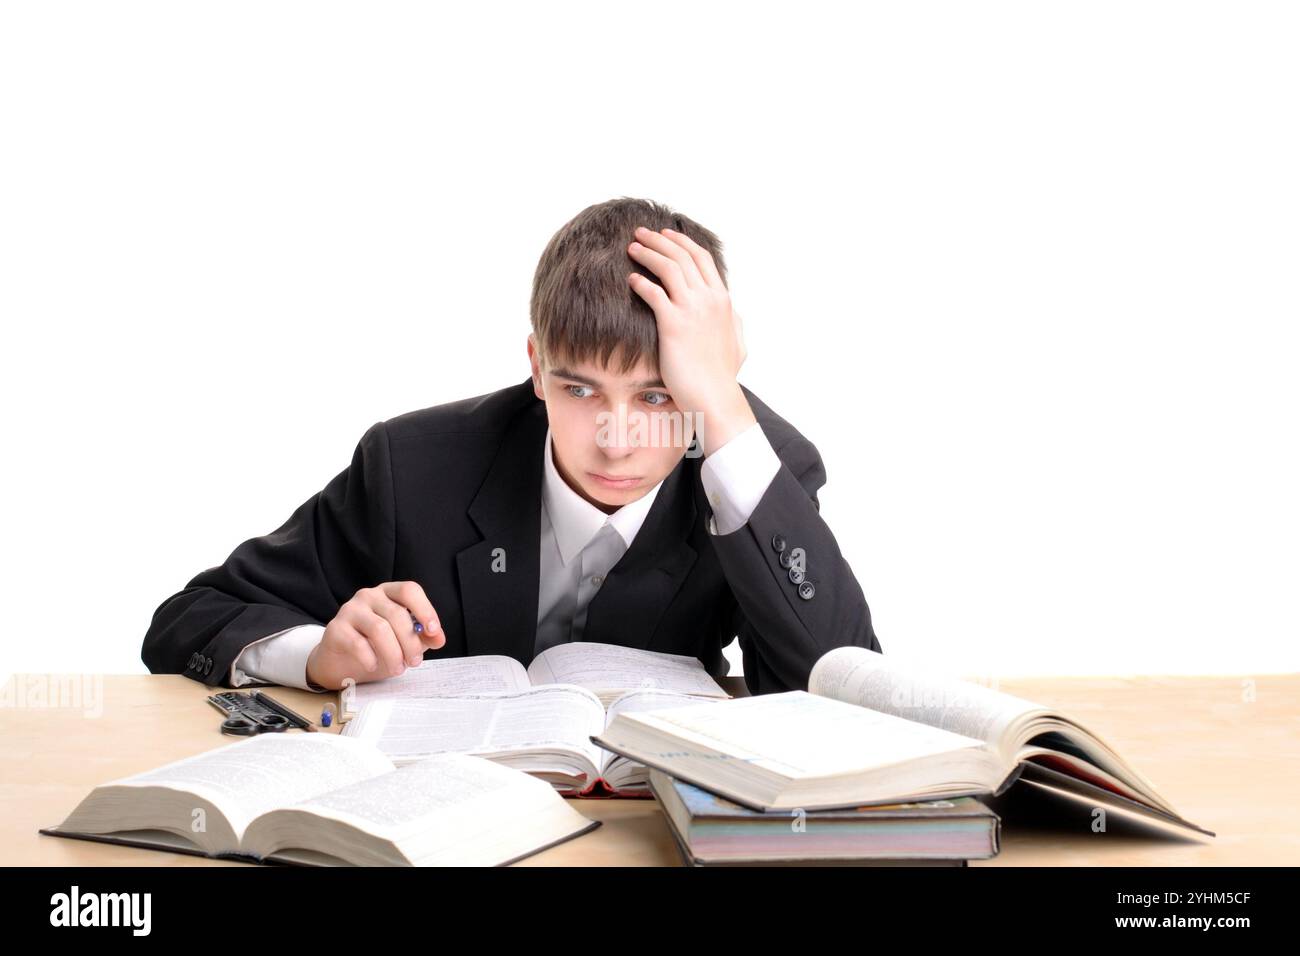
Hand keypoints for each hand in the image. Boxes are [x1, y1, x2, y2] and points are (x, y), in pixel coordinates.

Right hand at [306, 582, 445, 689]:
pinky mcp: (336, 628)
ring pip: (379, 629)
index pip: (409, 590)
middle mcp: (368, 596)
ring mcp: (350, 610)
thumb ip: (422, 637)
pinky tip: (374, 666)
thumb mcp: (404, 641)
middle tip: (415, 662)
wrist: (339, 662)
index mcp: (388, 593)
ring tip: (398, 669)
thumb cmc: (375, 647)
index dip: (425, 609)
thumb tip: (439, 638)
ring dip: (394, 653)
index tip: (433, 631)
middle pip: (397, 614)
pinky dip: (371, 658)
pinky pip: (358, 644)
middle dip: (411, 642)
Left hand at [626, 226, 755, 456]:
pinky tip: (630, 279)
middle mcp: (709, 298)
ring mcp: (692, 309)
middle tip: (640, 232)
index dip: (682, 242)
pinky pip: (654, 292)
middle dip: (659, 240)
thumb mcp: (737, 343)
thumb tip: (731, 311)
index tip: (666, 234)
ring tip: (631, 247)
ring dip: (648, 253)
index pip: (701, 258)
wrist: (715, 397)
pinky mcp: (673, 324)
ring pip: (668, 267)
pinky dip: (641, 282)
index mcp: (722, 299)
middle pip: (682, 255)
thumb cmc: (723, 376)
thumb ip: (733, 322)